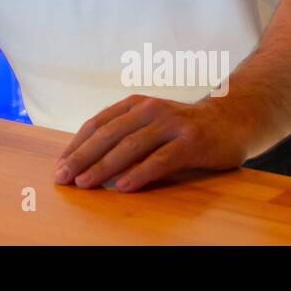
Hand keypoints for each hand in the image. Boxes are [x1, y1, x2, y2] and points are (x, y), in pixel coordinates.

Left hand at [53, 95, 256, 192]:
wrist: (231, 120)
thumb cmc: (181, 128)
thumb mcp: (149, 123)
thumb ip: (124, 134)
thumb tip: (85, 161)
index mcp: (135, 104)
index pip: (97, 124)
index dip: (76, 145)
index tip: (59, 165)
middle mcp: (150, 110)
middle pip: (108, 134)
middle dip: (82, 157)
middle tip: (63, 177)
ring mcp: (171, 124)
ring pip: (130, 146)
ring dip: (104, 166)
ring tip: (85, 183)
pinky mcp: (190, 142)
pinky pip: (160, 160)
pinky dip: (139, 173)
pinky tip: (123, 187)